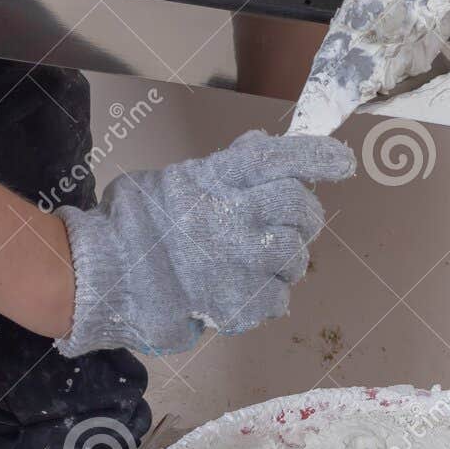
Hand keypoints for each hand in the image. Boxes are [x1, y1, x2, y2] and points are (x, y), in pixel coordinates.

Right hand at [54, 131, 355, 356]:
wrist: (106, 278)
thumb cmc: (135, 226)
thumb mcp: (178, 179)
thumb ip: (223, 167)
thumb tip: (263, 146)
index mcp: (219, 179)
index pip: (280, 158)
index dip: (318, 156)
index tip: (342, 161)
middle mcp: (237, 216)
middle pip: (301, 210)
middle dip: (304, 216)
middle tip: (290, 222)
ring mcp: (243, 262)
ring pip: (296, 257)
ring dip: (286, 259)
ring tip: (256, 260)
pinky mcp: (242, 302)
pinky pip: (279, 297)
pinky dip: (268, 295)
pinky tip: (242, 289)